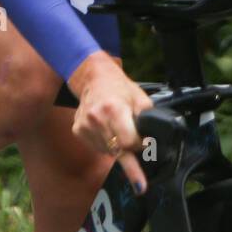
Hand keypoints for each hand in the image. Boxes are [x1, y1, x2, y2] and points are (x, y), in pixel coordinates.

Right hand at [68, 52, 154, 192]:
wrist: (94, 79)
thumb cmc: (119, 88)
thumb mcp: (140, 99)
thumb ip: (148, 120)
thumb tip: (153, 141)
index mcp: (114, 109)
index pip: (128, 142)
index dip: (140, 145)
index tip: (145, 144)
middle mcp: (97, 118)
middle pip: (118, 150)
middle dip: (130, 149)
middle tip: (136, 145)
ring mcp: (85, 125)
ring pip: (108, 152)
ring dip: (118, 148)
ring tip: (119, 131)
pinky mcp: (78, 130)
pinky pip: (98, 148)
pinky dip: (106, 145)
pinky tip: (108, 131)